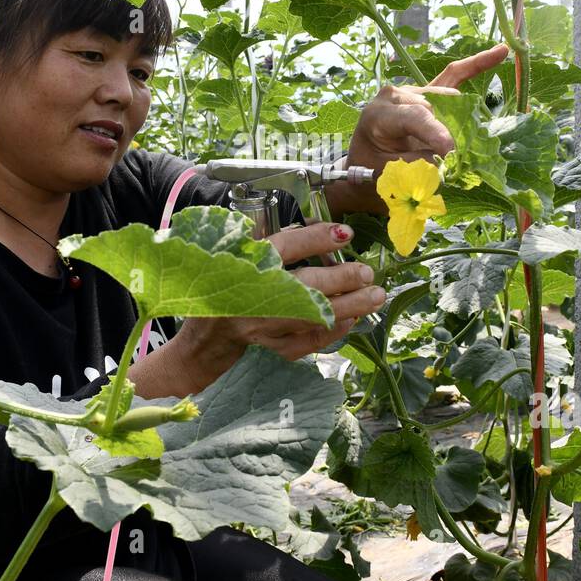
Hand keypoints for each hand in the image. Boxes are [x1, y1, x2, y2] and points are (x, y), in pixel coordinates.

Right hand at [170, 222, 385, 391]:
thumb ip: (281, 243)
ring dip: (347, 307)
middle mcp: (251, 296)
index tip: (345, 234)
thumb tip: (329, 232)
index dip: (315, 240)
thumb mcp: (242, 253)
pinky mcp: (270, 349)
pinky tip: (352, 318)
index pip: (281, 249)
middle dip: (339, 280)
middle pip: (301, 287)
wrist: (205, 337)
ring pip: (310, 318)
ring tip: (374, 295)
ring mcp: (261, 327)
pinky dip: (332, 331)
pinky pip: (307, 342)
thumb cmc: (229, 285)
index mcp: (242, 264)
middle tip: (367, 272)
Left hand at [331, 44, 513, 215]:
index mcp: (378, 115)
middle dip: (451, 130)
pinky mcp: (427, 94)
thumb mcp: (389, 175)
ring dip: (464, 117)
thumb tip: (452, 157)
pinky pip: (454, 75)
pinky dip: (477, 64)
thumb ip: (419, 163)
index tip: (452, 152)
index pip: (415, 116)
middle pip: (435, 105)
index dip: (438, 133)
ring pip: (449, 96)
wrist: (363, 169)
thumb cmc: (372, 173)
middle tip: (461, 156)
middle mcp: (395, 96)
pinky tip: (501, 52)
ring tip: (473, 137)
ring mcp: (412, 91)